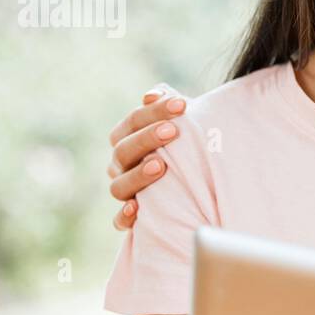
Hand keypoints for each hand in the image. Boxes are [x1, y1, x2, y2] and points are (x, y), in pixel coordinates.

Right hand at [107, 84, 187, 228]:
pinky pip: (119, 220)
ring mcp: (124, 190)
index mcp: (127, 137)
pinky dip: (124, 216)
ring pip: (118, 185)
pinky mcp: (130, 217)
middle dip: (147, 138)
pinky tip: (137, 208)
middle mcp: (120, 164)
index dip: (155, 112)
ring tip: (161, 166)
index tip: (183, 105)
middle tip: (173, 131)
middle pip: (123, 150)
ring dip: (138, 175)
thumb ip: (169, 104)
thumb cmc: (186, 146)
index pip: (134, 121)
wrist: (196, 183)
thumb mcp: (181, 123)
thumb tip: (154, 94)